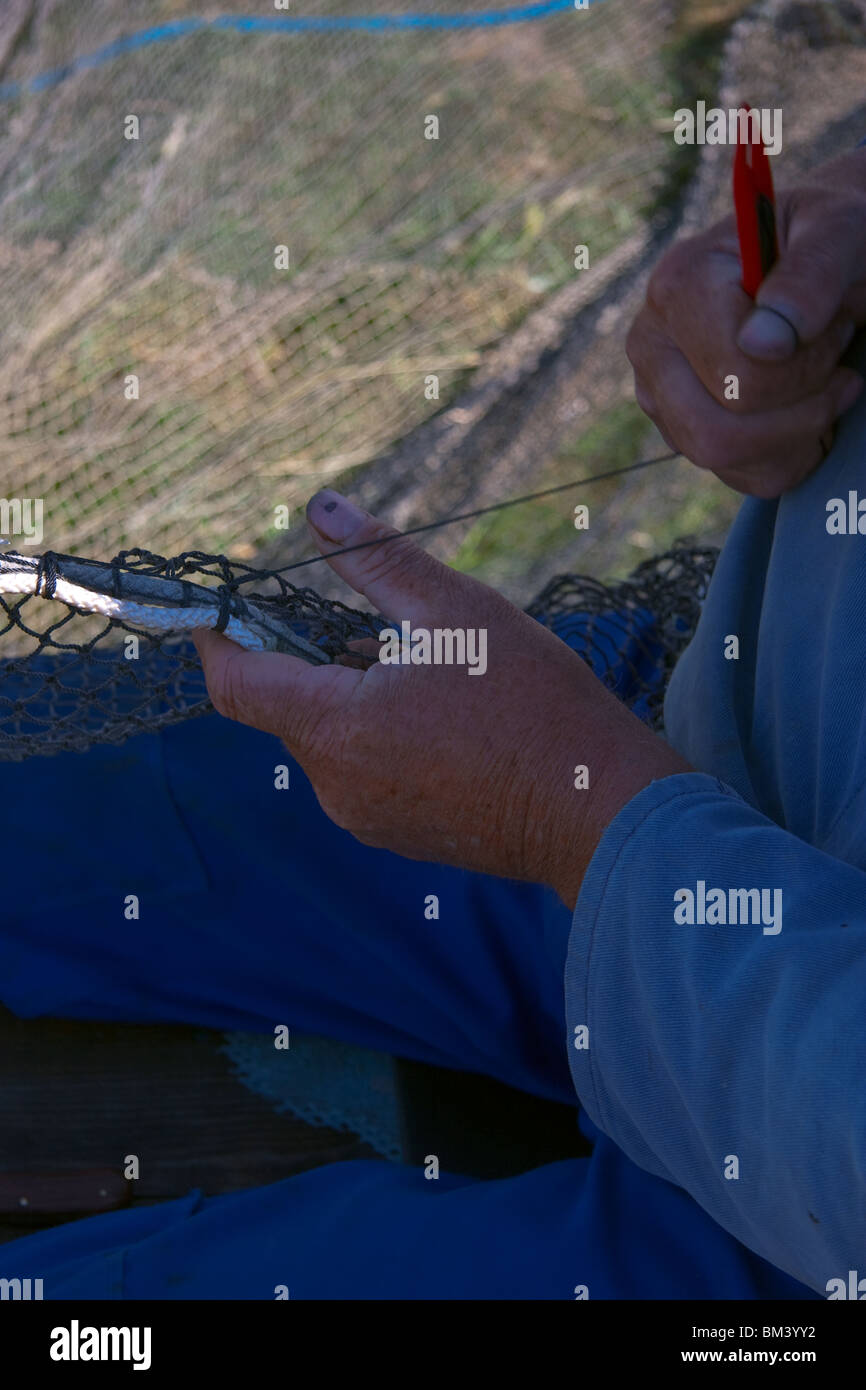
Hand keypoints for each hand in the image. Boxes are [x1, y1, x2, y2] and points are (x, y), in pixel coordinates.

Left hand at [193, 491, 689, 908]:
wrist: (600, 809)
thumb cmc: (534, 705)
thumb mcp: (457, 610)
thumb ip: (378, 559)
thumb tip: (320, 507)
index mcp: (336, 728)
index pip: (234, 684)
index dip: (216, 639)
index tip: (220, 605)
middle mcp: (336, 785)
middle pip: (290, 705)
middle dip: (320, 657)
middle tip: (391, 628)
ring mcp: (367, 817)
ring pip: (332, 737)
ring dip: (359, 695)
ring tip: (441, 676)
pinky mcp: (399, 834)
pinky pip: (365, 771)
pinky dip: (383, 734)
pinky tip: (451, 719)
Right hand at [626, 147, 865, 497]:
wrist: (819, 266)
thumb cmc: (832, 243)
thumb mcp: (842, 233)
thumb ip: (811, 273)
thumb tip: (764, 341)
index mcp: (678, 284)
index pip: (737, 374)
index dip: (806, 364)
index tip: (837, 326)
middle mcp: (651, 343)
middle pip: (716, 433)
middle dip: (798, 413)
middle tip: (836, 367)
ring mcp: (657, 393)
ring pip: (727, 462)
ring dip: (798, 433)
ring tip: (822, 382)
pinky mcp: (678, 429)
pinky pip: (739, 477)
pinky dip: (788, 456)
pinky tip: (806, 410)